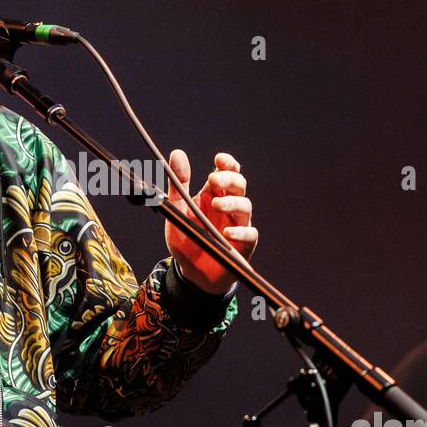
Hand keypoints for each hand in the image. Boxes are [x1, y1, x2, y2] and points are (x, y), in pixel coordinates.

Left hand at [164, 150, 257, 295]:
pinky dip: (240, 231)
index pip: (228, 172)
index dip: (227, 164)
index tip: (219, 160)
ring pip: (246, 206)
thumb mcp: (176, 210)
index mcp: (214, 194)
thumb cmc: (186, 240)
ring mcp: (238, 224)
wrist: (191, 273)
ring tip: (216, 205)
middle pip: (239, 184)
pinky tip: (227, 232)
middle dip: (228, 179)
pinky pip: (250, 234)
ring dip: (232, 202)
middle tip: (213, 179)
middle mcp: (229, 207)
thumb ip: (178, 183)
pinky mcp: (244, 244)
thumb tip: (177, 153)